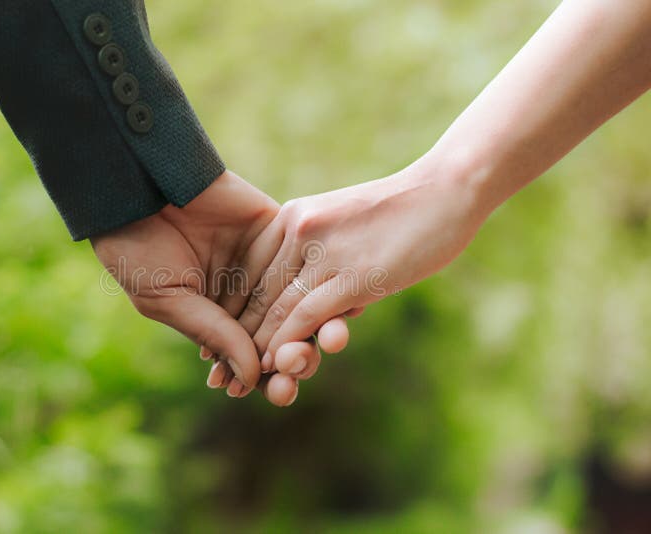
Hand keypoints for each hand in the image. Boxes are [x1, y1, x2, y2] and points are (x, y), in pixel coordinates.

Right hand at [91, 170, 347, 403]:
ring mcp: (262, 260)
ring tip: (323, 345)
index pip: (249, 354)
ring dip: (315, 326)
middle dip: (295, 356)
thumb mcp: (169, 299)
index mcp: (214, 314)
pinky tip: (338, 305)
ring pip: (300, 301)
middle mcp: (244, 292)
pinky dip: (325, 281)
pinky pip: (308, 258)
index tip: (279, 394)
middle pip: (281, 333)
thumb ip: (214, 334)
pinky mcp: (276, 229)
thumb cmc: (137, 249)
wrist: (138, 184)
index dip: (266, 376)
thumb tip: (251, 379)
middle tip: (300, 370)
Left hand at [237, 156, 487, 373]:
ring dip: (256, 348)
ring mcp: (325, 252)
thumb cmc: (399, 212)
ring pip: (275, 308)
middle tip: (215, 368)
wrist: (447, 190)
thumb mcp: (343, 223)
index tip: (218, 337)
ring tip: (238, 376)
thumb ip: (317, 252)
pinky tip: (272, 364)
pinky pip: (305, 316)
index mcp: (293, 216)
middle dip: (235, 334)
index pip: (247, 269)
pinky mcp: (353, 275)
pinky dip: (284, 343)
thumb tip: (301, 295)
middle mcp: (299, 230)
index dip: (230, 308)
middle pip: (254, 292)